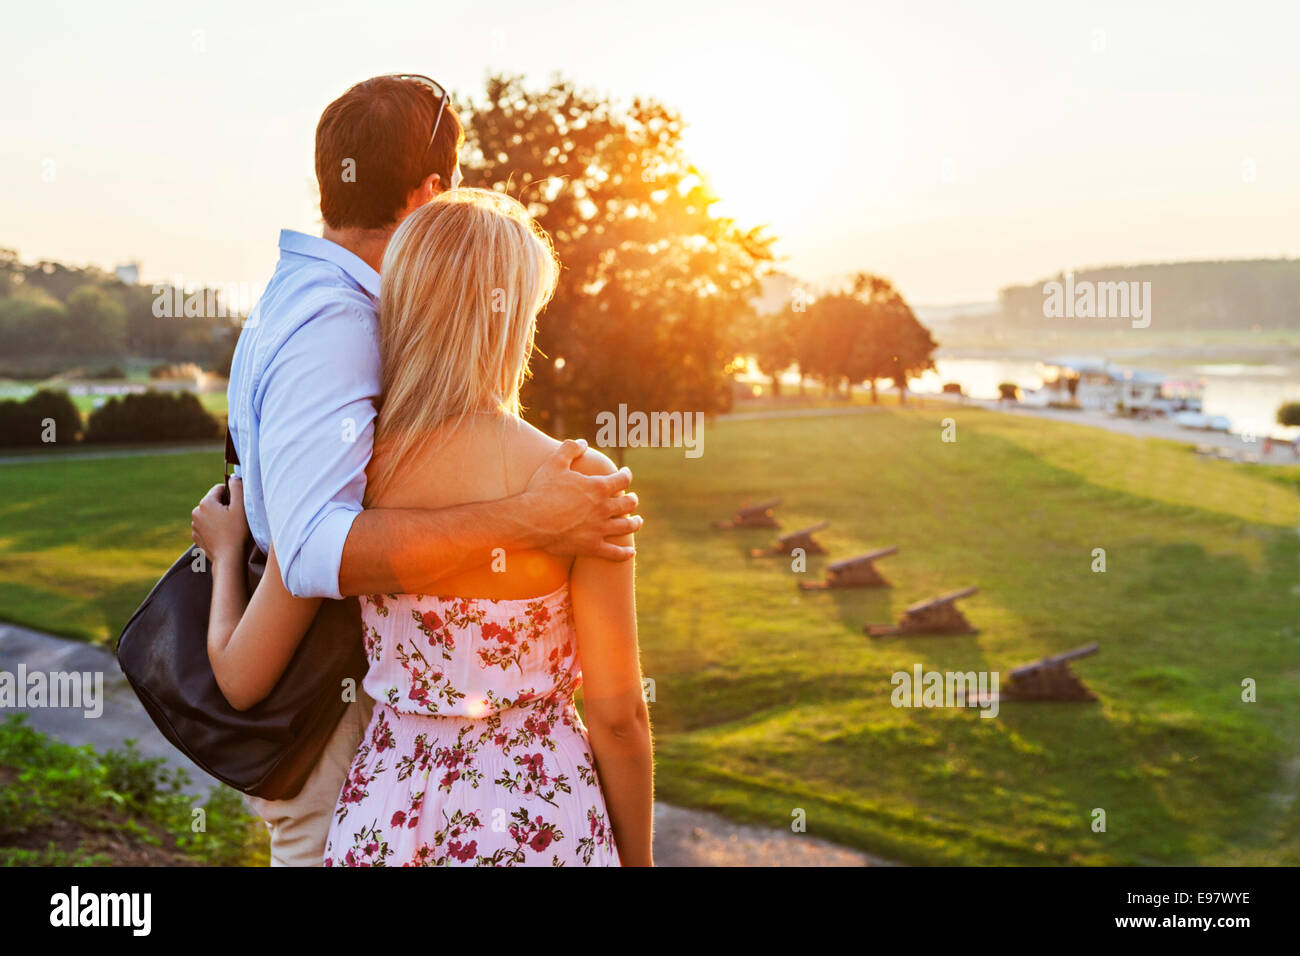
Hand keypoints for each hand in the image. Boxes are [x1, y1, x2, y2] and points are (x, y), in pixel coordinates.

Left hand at [192, 477, 249, 567]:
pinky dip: (215, 528)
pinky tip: (224, 536)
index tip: (239, 506)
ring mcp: (195, 525)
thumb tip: (233, 477)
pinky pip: (207, 526)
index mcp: (205, 502)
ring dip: (219, 518)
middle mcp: (196, 512)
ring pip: (210, 514)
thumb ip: (237, 487)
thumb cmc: (237, 532)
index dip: (232, 495)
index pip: (220, 488)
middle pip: (214, 501)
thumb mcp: (241, 506)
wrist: (228, 558)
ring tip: (230, 529)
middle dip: (225, 507)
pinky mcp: (197, 537)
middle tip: (236, 519)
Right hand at [524, 440, 640, 561]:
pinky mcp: (591, 547)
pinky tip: (630, 553)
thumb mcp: (554, 463)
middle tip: (632, 499)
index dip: (626, 475)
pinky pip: (614, 553)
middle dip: (632, 499)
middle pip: (628, 503)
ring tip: (637, 521)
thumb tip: (583, 443)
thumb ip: (570, 449)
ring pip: (626, 527)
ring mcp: (599, 529)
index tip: (625, 474)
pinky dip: (624, 553)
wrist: (529, 520)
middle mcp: (603, 508)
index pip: (622, 480)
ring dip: (635, 523)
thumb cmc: (540, 490)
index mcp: (598, 487)